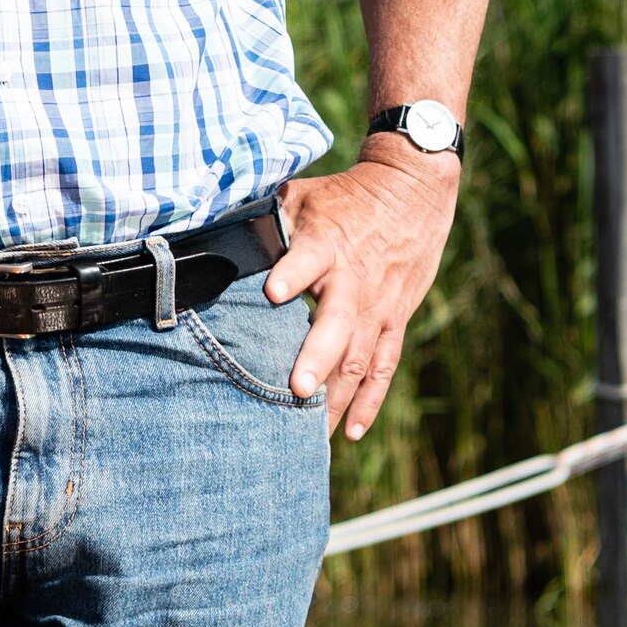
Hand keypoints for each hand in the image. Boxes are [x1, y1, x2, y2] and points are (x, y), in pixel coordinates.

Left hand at [268, 138, 460, 440]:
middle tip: (297, 390)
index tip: (272, 292)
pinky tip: (352, 432)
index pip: (307, 258)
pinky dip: (370, 402)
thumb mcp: (302, 195)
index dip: (291, 274)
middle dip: (317, 358)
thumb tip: (216, 236)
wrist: (411, 193)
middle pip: (338, 324)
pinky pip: (383, 368)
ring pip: (359, 358)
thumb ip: (265, 220)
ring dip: (338, 396)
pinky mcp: (394, 322)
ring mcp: (377, 307)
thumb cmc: (343, 197)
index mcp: (326, 243)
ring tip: (313, 433)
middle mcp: (353, 281)